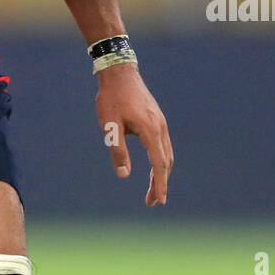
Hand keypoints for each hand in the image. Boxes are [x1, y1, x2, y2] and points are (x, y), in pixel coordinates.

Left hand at [95, 63, 173, 206]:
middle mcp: (160, 127)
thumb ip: (117, 150)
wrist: (120, 72)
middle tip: (152, 202)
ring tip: (153, 191)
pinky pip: (163, 146)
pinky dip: (161, 161)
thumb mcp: (109, 125)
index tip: (159, 201)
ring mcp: (161, 123)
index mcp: (149, 130)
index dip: (159, 184)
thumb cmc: (111, 98)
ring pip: (166, 154)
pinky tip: (154, 169)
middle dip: (160, 183)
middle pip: (165, 162)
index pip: (158, 164)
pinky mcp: (157, 120)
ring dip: (161, 174)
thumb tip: (124, 175)